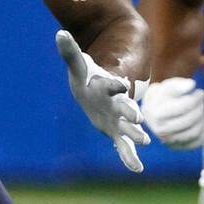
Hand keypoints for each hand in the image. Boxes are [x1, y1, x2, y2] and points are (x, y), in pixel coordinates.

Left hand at [56, 29, 148, 173]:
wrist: (99, 89)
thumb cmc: (89, 77)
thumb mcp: (79, 66)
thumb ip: (70, 51)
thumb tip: (59, 33)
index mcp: (107, 85)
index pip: (112, 84)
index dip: (116, 84)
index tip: (122, 85)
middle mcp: (117, 102)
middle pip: (125, 107)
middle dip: (131, 113)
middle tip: (139, 119)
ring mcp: (119, 118)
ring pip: (129, 128)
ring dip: (136, 134)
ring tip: (144, 141)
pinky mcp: (116, 131)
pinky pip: (124, 146)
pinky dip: (130, 157)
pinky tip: (137, 169)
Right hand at [142, 77, 203, 148]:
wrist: (153, 111)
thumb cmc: (162, 96)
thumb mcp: (167, 86)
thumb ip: (178, 84)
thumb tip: (191, 85)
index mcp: (156, 114)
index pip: (184, 107)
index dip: (196, 98)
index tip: (200, 92)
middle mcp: (160, 131)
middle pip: (190, 120)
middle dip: (200, 108)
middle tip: (201, 101)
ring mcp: (168, 141)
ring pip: (194, 132)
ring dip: (201, 118)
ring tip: (200, 110)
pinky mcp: (177, 146)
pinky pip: (197, 141)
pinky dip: (202, 130)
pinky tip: (200, 121)